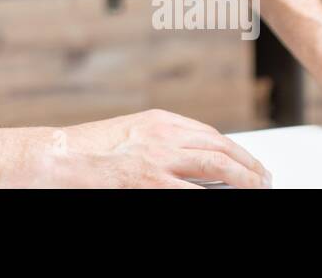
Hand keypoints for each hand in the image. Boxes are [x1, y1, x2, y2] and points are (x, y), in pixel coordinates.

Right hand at [39, 109, 271, 187]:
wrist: (58, 157)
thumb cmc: (84, 150)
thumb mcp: (127, 135)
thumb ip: (157, 142)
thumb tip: (185, 160)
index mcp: (158, 122)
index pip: (209, 136)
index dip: (234, 151)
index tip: (247, 163)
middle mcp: (164, 137)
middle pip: (221, 149)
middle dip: (249, 165)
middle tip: (263, 179)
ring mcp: (161, 162)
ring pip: (219, 167)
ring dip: (245, 179)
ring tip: (258, 188)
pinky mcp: (154, 185)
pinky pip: (197, 193)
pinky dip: (219, 195)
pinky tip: (230, 200)